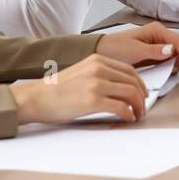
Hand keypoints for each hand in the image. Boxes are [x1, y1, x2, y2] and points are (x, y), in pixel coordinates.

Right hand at [9, 52, 148, 123]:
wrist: (35, 98)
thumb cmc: (55, 89)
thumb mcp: (81, 72)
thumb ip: (99, 74)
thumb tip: (119, 86)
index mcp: (97, 60)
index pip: (130, 70)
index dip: (140, 84)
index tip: (143, 93)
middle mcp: (99, 68)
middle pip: (133, 82)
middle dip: (142, 96)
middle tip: (142, 108)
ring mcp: (96, 84)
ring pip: (130, 94)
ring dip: (138, 107)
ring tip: (136, 115)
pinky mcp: (92, 101)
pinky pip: (121, 107)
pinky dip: (128, 115)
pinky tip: (127, 119)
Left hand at [95, 20, 178, 70]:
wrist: (99, 52)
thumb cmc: (114, 49)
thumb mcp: (134, 51)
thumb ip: (154, 51)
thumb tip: (172, 50)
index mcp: (157, 30)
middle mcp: (160, 35)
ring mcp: (159, 44)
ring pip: (178, 53)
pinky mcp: (156, 54)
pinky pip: (170, 59)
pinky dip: (174, 66)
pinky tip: (174, 72)